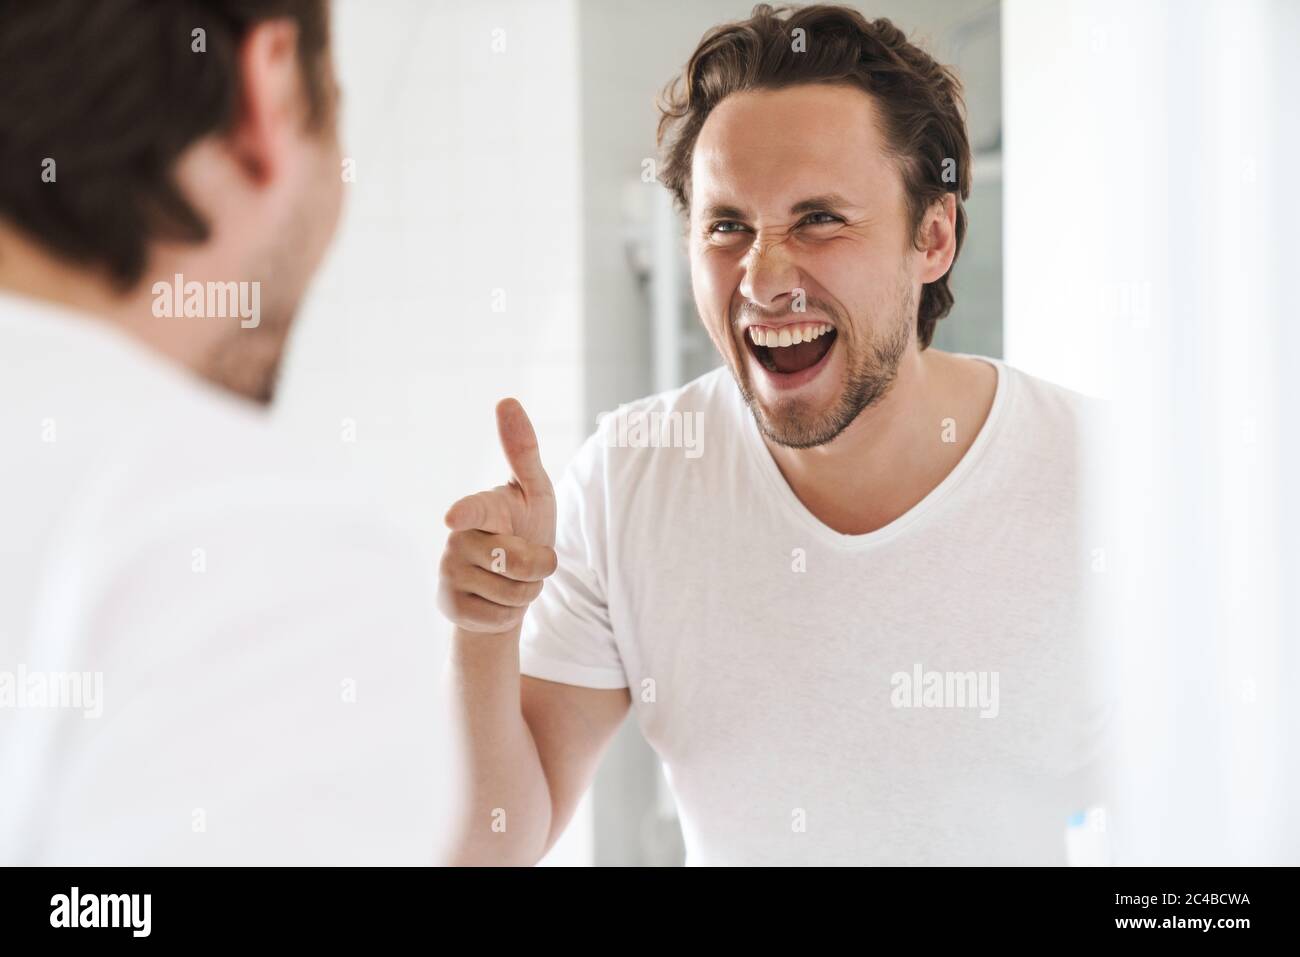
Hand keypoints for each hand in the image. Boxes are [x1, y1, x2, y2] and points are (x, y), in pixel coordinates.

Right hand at [438, 399, 557, 633]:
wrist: (504, 586)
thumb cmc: (524, 528)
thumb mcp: (534, 492)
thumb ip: (523, 452)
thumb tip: (506, 399)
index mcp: (477, 508)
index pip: (472, 511)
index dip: (465, 514)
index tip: (454, 518)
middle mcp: (455, 539)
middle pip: (521, 562)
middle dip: (541, 567)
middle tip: (529, 561)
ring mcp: (448, 574)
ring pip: (515, 594)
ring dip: (528, 592)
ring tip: (512, 581)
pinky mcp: (450, 608)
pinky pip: (502, 618)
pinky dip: (512, 614)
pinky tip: (496, 602)